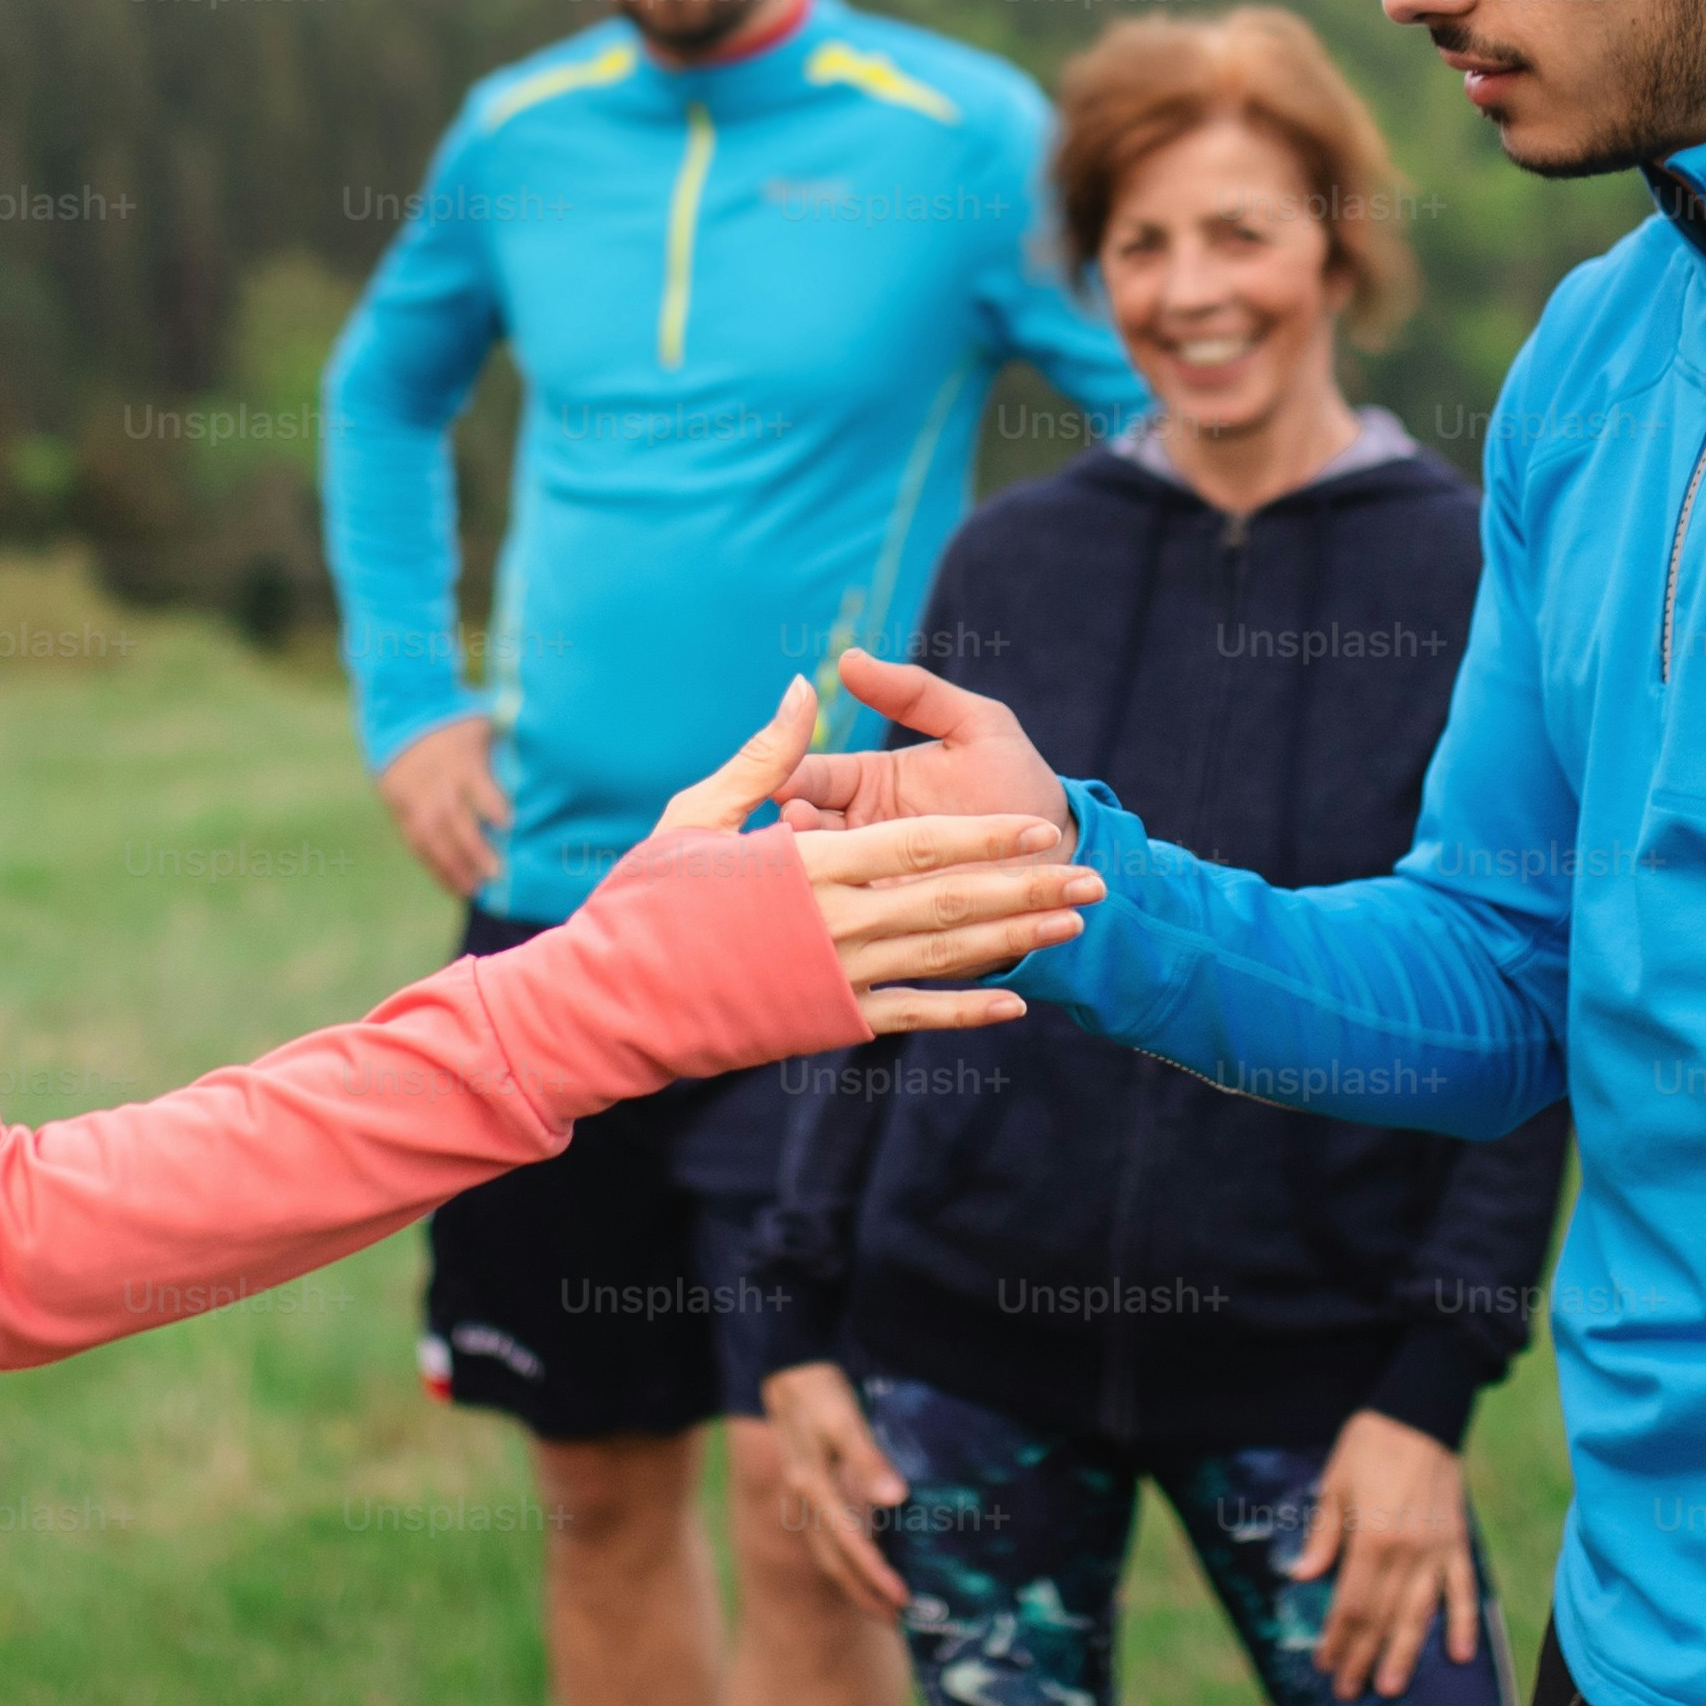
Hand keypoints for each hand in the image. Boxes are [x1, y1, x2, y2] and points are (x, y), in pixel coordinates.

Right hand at [374, 714, 507, 898]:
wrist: (401, 716)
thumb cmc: (457, 724)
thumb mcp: (483, 725)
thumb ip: (507, 747)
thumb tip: (553, 763)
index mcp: (459, 756)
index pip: (473, 781)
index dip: (489, 802)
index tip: (509, 824)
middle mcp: (434, 778)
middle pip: (451, 815)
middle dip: (472, 846)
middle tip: (496, 872)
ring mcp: (413, 795)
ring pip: (429, 834)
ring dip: (451, 864)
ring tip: (473, 888)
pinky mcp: (399, 808)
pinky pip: (414, 842)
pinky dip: (433, 866)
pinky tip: (452, 886)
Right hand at [659, 679, 1092, 1030]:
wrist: (615, 1002)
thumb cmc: (648, 899)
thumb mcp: (698, 814)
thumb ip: (765, 755)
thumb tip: (804, 684)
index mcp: (804, 866)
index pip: (913, 846)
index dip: (981, 837)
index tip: (1037, 825)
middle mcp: (833, 924)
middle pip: (948, 902)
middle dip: (1023, 889)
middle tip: (1090, 881)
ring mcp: (836, 978)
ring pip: (944, 958)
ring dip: (1012, 941)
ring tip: (1071, 924)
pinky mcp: (831, 1021)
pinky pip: (913, 1016)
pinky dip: (964, 1011)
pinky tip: (1015, 1003)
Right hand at [758, 1361, 909, 1610]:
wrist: (785, 1366)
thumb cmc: (816, 1387)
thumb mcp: (842, 1415)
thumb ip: (866, 1456)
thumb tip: (894, 1499)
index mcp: (813, 1486)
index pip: (848, 1544)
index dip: (875, 1575)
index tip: (903, 1600)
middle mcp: (806, 1500)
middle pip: (833, 1561)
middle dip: (864, 1594)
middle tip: (898, 1621)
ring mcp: (806, 1497)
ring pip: (828, 1553)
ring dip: (855, 1583)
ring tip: (885, 1606)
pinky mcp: (813, 1488)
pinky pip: (830, 1536)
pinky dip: (850, 1558)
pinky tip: (869, 1563)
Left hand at [1284, 1407, 1478, 1701]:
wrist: (1421, 1412)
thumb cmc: (1370, 1444)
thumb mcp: (1334, 1483)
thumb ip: (1323, 1535)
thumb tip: (1302, 1575)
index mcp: (1371, 1537)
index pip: (1351, 1602)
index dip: (1338, 1637)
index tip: (1326, 1662)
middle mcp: (1406, 1551)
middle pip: (1382, 1616)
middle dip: (1363, 1656)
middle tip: (1349, 1690)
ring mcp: (1436, 1550)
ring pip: (1420, 1613)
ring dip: (1405, 1652)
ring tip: (1392, 1685)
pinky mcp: (1457, 1542)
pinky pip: (1463, 1590)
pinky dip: (1464, 1623)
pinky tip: (1458, 1653)